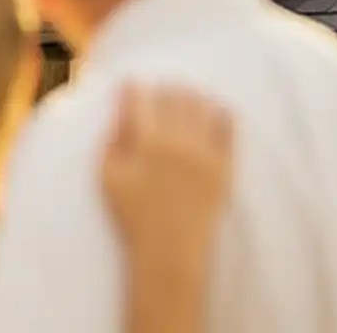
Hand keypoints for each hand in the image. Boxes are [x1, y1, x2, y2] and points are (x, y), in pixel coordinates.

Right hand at [100, 83, 233, 283]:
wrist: (170, 250)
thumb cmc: (133, 215)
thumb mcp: (108, 176)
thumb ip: (112, 139)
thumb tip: (120, 109)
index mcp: (147, 142)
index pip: (141, 99)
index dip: (134, 87)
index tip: (131, 85)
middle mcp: (179, 141)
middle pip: (173, 96)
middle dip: (163, 89)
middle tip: (159, 92)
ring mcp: (206, 152)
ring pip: (202, 105)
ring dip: (190, 96)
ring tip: (184, 97)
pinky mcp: (225, 165)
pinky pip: (228, 126)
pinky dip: (220, 112)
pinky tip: (213, 109)